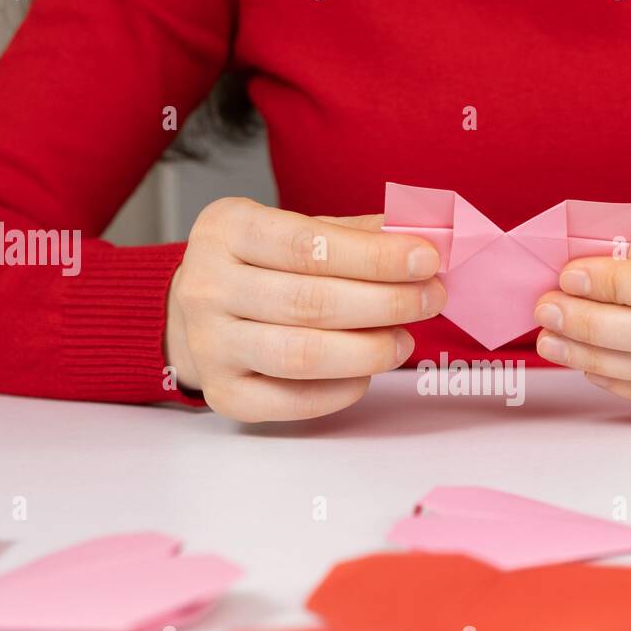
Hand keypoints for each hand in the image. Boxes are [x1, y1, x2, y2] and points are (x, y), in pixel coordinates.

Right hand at [166, 198, 444, 420]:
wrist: (198, 311)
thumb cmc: (261, 266)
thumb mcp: (295, 230)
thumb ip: (354, 235)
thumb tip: (421, 240)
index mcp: (227, 229)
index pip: (308, 245)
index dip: (375, 257)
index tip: (426, 260)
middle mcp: (207, 286)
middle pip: (310, 302)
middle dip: (385, 302)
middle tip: (432, 299)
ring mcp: (209, 344)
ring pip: (302, 355)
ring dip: (368, 351)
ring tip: (404, 340)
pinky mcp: (223, 393)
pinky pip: (291, 401)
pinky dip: (340, 390)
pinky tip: (368, 374)